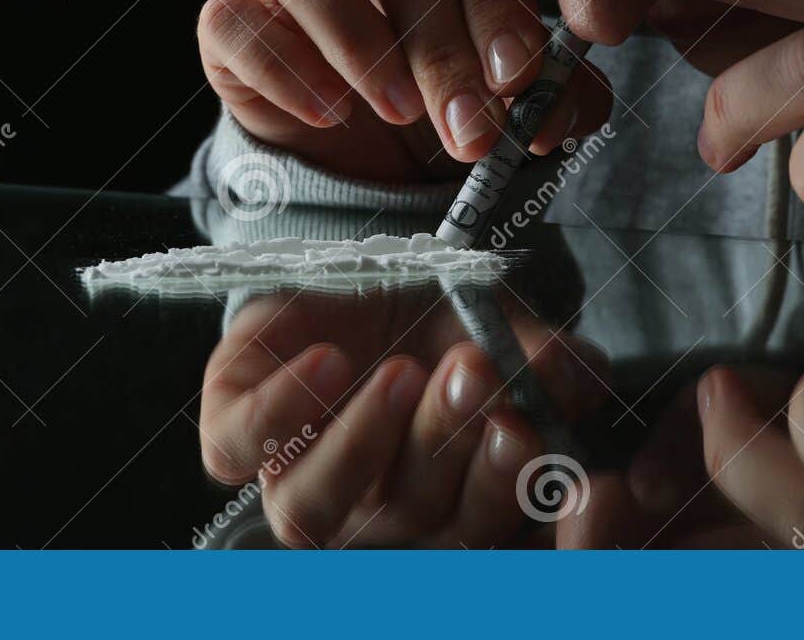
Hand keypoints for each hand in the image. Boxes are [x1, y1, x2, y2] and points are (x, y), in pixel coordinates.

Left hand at [197, 288, 608, 547]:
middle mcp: (368, 513)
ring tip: (401, 373)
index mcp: (444, 507)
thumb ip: (547, 361)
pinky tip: (328, 361)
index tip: (521, 423)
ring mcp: (294, 476)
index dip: (500, 484)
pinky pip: (236, 450)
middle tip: (471, 369)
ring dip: (361, 443)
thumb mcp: (508, 332)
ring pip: (309, 510)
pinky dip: (279, 411)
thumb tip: (569, 377)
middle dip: (444, 439)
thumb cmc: (446, 322)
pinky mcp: (234, 430)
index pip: (477, 529)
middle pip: (405, 514)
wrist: (365, 273)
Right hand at [198, 0, 612, 181]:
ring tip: (398, 112)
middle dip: (442, 50)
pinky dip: (282, 66)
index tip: (520, 77)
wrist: (369, 159)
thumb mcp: (514, 101)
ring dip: (359, 44)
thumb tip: (558, 112)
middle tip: (473, 128)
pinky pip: (232, 19)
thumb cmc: (452, 99)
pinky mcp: (230, 21)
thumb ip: (552, 95)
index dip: (496, 1)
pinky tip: (330, 113)